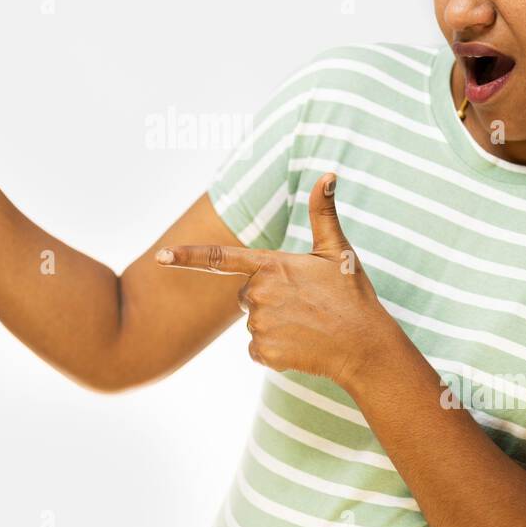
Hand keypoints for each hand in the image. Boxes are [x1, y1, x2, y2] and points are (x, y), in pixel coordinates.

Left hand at [155, 172, 404, 389]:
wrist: (365, 346)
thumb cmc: (351, 295)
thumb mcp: (338, 250)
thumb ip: (323, 213)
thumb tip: (328, 174)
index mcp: (271, 265)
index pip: (220, 259)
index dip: (187, 257)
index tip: (160, 256)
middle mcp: (259, 294)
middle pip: (245, 295)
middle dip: (267, 299)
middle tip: (303, 303)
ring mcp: (260, 325)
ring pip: (253, 323)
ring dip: (274, 324)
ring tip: (307, 325)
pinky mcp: (263, 352)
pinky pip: (257, 349)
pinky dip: (276, 349)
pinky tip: (301, 345)